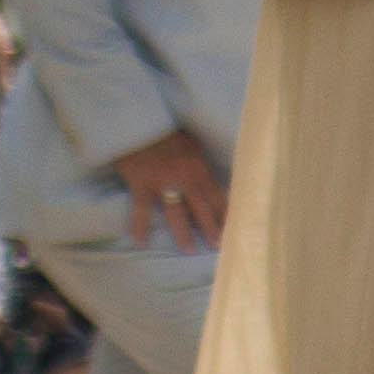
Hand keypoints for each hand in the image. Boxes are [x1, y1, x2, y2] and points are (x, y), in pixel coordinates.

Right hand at [102, 128, 227, 250]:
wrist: (139, 122)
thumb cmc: (166, 132)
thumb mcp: (191, 144)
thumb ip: (199, 163)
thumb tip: (211, 179)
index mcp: (198, 167)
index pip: (217, 195)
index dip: (225, 212)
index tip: (234, 228)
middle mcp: (184, 178)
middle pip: (201, 208)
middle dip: (211, 228)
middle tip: (219, 247)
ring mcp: (162, 183)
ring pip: (176, 213)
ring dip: (184, 234)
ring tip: (190, 251)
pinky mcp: (141, 185)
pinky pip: (141, 210)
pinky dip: (140, 227)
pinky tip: (140, 243)